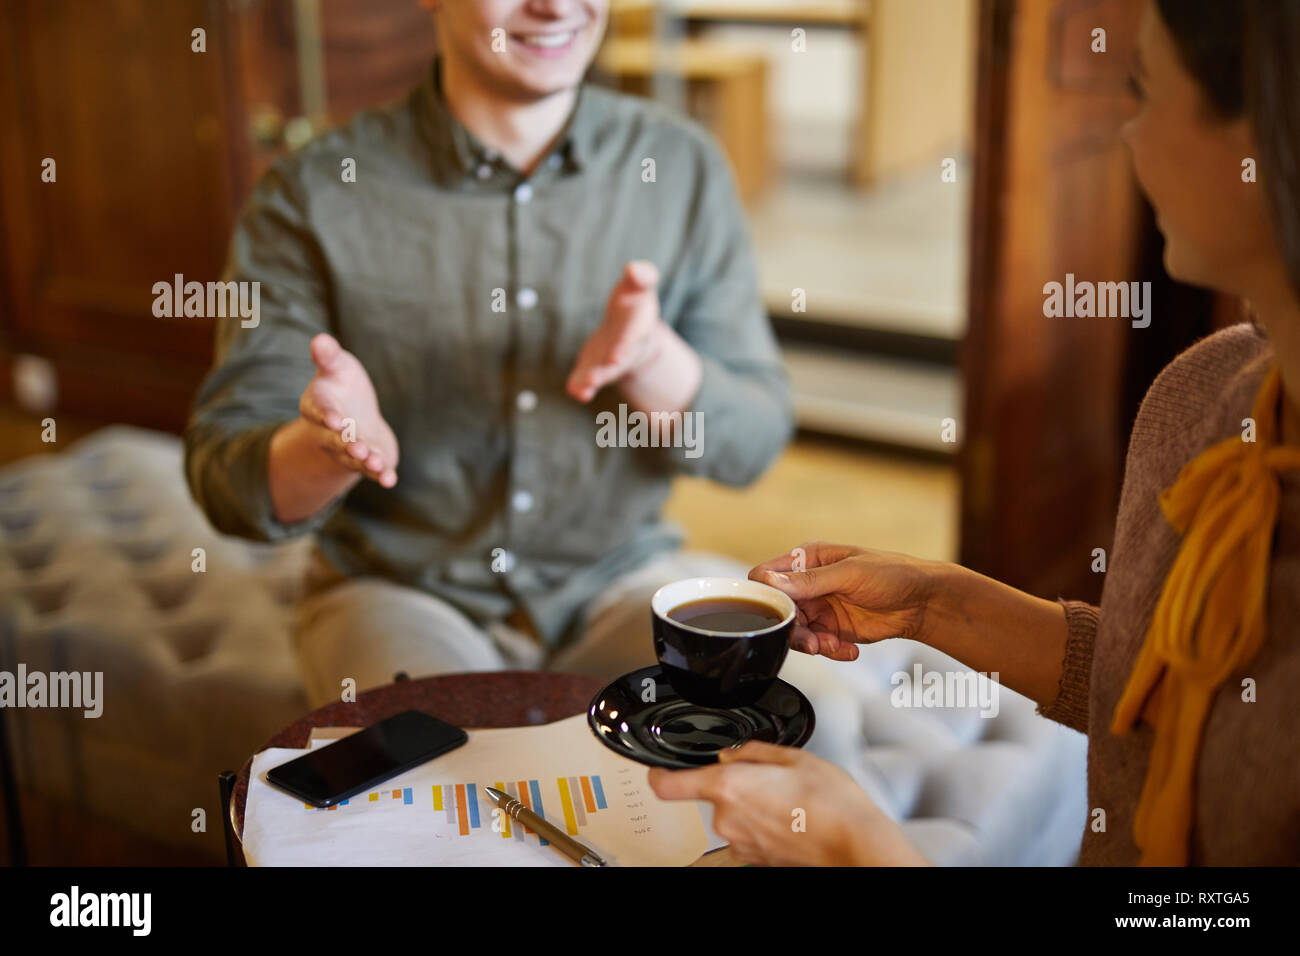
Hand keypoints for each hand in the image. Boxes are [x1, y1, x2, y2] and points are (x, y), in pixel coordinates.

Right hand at [298, 333, 399, 486]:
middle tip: (357, 447)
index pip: (321, 411)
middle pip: (336, 441)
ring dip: (365, 461)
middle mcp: (331, 433)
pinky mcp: (369, 461)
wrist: (354, 416)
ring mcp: (350, 450)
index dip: (328, 416)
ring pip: (355, 458)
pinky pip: (374, 471)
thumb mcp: (336, 367)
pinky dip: (381, 475)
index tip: (335, 420)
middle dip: (347, 444)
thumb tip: (320, 339)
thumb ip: (328, 357)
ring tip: (374, 462)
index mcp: (319, 407)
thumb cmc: (342, 386)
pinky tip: (389, 480)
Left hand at [566, 260, 667, 402]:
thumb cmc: (633, 301)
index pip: (631, 338)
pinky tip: (574, 391)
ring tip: (583, 388)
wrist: (630, 326)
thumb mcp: (637, 287)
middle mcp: (625, 348)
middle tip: (593, 379)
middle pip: (617, 362)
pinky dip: (580, 387)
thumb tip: (635, 269)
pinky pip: (587, 380)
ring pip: (603, 373)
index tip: (614, 358)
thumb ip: (642, 276)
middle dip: (606, 370)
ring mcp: (609, 361)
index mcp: (637, 328)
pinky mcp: (594, 366)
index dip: (623, 347)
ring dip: (593, 381)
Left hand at [647, 741, 927, 865]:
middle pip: (712, 796)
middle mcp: (727, 820)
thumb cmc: (831, 803)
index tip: (660, 766)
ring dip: (751, 806)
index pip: (667, 785)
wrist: (855, 844)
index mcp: (728, 787)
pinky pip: (750, 834)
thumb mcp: (794, 756)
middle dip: (735, 784)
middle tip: (768, 777)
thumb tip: (734, 752)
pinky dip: (764, 824)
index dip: (659, 773)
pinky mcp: (757, 859)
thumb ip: (753, 751)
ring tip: (788, 799)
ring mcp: (741, 844)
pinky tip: (792, 817)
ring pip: (733, 815)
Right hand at [748, 542, 939, 660]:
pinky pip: (817, 645)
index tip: (778, 613)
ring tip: (831, 645)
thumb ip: (810, 580)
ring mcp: (819, 608)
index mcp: (807, 559)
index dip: (765, 595)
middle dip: (792, 628)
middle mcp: (808, 584)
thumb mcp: (849, 573)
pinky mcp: (831, 629)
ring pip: (795, 632)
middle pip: (779, 610)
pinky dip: (830, 650)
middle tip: (810, 640)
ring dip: (811, 643)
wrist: (922, 602)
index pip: (767, 576)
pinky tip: (849, 649)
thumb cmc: (892, 574)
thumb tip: (772, 580)